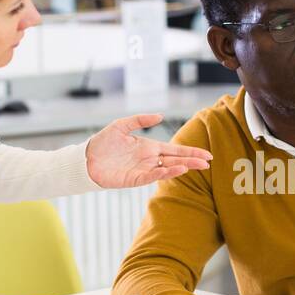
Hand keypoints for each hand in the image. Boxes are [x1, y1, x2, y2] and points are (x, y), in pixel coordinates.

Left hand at [85, 113, 211, 187]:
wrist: (86, 159)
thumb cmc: (102, 142)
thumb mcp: (122, 125)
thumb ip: (140, 120)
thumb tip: (160, 116)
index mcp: (149, 147)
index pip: (174, 150)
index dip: (190, 152)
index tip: (206, 154)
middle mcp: (149, 159)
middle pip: (175, 160)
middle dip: (192, 161)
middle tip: (209, 162)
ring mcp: (143, 170)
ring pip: (167, 169)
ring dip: (182, 167)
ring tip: (197, 166)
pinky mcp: (135, 179)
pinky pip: (152, 176)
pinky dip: (165, 173)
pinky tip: (176, 169)